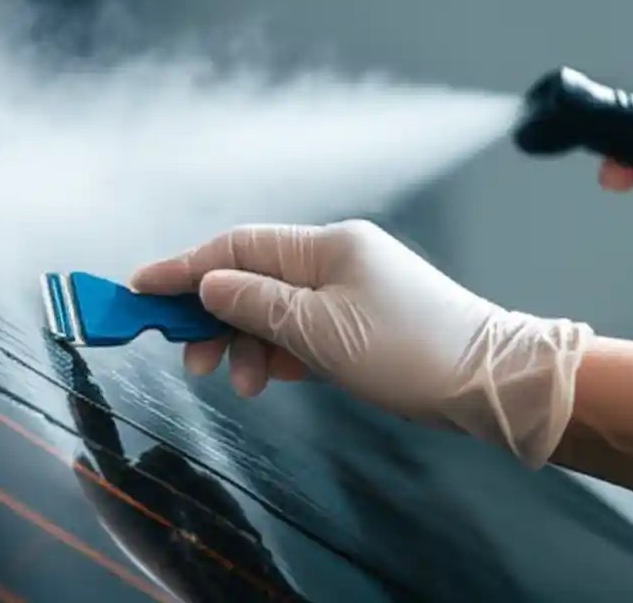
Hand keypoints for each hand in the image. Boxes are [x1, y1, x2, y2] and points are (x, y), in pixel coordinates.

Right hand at [131, 221, 592, 467]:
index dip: (184, 267)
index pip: (237, 248)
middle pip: (250, 279)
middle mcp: (334, 260)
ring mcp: (348, 291)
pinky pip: (299, 332)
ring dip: (244, 344)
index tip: (141, 287)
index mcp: (326, 247)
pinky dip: (277, 354)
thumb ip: (257, 304)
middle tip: (187, 355)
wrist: (490, 385)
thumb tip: (208, 284)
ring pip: (272, 310)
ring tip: (237, 382)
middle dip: (212, 316)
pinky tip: (268, 377)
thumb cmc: (414, 351)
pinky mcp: (358, 323)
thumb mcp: (321, 330)